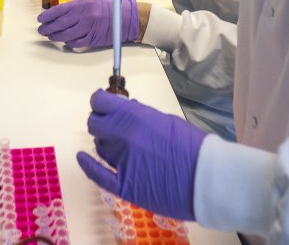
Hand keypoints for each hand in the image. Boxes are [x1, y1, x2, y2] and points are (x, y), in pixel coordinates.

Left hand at [37, 0, 139, 47]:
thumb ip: (74, 7)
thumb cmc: (106, 8)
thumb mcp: (89, 1)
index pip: (60, 10)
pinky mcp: (93, 38)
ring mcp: (89, 28)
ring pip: (66, 35)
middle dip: (48, 28)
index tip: (40, 19)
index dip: (48, 16)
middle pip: (61, 24)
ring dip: (56, 36)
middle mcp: (85, 15)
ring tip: (50, 36)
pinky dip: (69, 43)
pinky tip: (65, 42)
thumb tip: (57, 14)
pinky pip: (76, 43)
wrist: (125, 17)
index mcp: (82, 4)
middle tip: (42, 30)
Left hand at [77, 89, 204, 219]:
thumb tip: (127, 112)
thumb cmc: (194, 147)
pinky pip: (97, 174)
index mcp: (133, 117)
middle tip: (110, 125)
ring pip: (99, 147)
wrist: (206, 179)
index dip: (100, 102)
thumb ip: (142, 116)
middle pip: (95, 124)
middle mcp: (121, 137)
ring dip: (105, 143)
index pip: (100, 102)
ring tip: (117, 144)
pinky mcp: (123, 186)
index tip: (103, 104)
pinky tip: (83, 158)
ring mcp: (120, 162)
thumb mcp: (167, 120)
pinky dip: (87, 165)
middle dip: (100, 121)